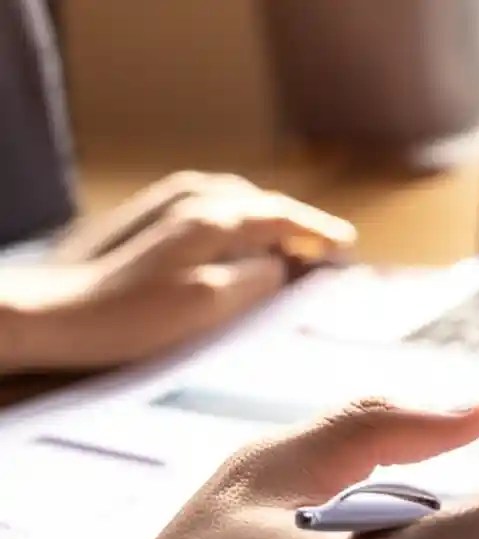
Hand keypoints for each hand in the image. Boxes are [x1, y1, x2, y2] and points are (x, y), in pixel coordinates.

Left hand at [0, 171, 355, 371]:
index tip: (348, 247)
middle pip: (262, 203)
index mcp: (215, 217)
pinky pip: (207, 207)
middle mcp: (193, 197)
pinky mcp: (141, 216)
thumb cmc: (128, 317)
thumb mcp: (208, 306)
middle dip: (296, 224)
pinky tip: (231, 240)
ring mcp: (164, 201)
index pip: (285, 217)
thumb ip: (257, 281)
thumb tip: (285, 266)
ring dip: (264, 220)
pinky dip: (234, 221)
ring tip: (284, 244)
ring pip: (234, 201)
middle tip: (324, 248)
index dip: (320, 233)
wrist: (46, 312)